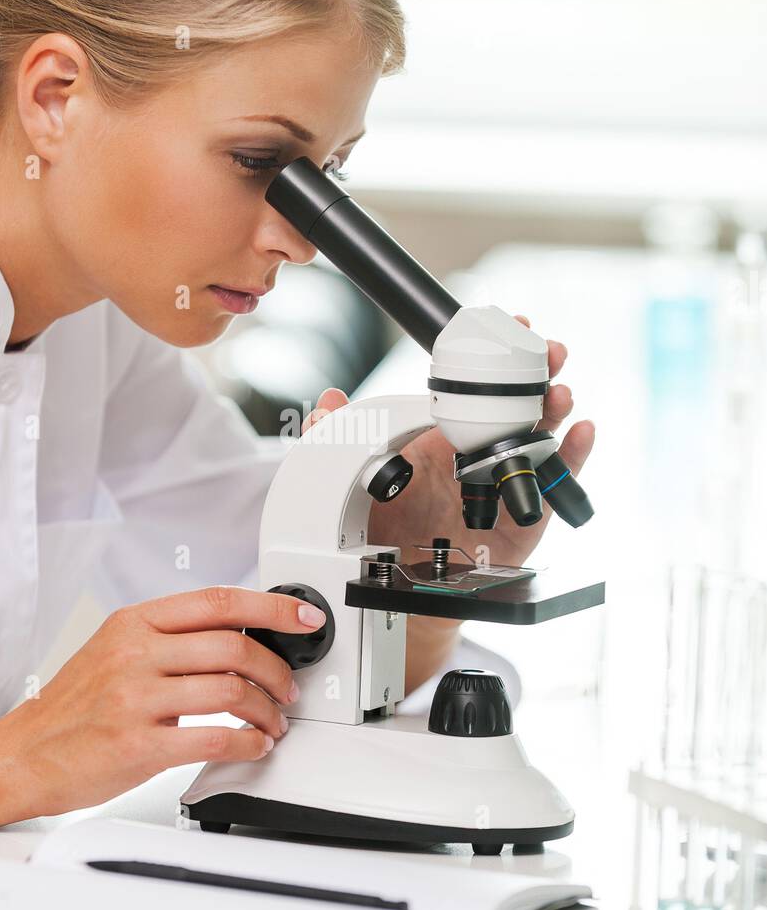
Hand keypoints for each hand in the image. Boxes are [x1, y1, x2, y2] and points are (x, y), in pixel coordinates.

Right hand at [0, 587, 326, 827]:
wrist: (22, 755)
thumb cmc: (74, 707)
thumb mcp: (115, 650)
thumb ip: (170, 639)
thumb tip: (237, 638)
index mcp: (134, 623)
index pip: (217, 601)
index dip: (271, 607)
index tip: (303, 616)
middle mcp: (135, 653)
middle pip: (234, 647)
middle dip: (276, 670)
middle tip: (287, 688)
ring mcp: (135, 698)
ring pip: (231, 691)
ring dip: (267, 710)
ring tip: (272, 722)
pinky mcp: (138, 744)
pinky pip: (214, 738)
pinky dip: (247, 743)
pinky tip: (252, 746)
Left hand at [304, 318, 594, 570]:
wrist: (400, 582)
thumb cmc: (387, 528)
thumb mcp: (356, 479)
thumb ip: (338, 440)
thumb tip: (328, 403)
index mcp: (445, 436)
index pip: (477, 387)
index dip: (497, 356)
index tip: (513, 327)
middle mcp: (480, 454)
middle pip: (518, 404)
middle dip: (538, 371)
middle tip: (549, 349)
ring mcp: (506, 483)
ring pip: (540, 438)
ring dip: (556, 409)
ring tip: (560, 390)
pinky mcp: (525, 518)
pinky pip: (555, 485)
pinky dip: (573, 457)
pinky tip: (581, 431)